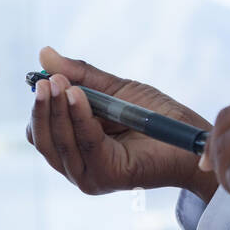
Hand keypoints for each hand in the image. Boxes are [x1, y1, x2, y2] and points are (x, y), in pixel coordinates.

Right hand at [26, 45, 217, 199]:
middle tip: (46, 79)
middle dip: (43, 108)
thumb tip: (43, 53)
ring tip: (60, 83)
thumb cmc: (155, 116)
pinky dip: (79, 118)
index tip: (42, 78)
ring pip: (59, 143)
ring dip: (57, 111)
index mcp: (73, 147)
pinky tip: (77, 95)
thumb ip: (80, 75)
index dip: (39, 105)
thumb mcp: (113, 89)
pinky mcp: (106, 176)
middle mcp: (76, 165)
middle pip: (42, 139)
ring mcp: (89, 175)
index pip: (39, 131)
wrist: (190, 139)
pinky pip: (86, 144)